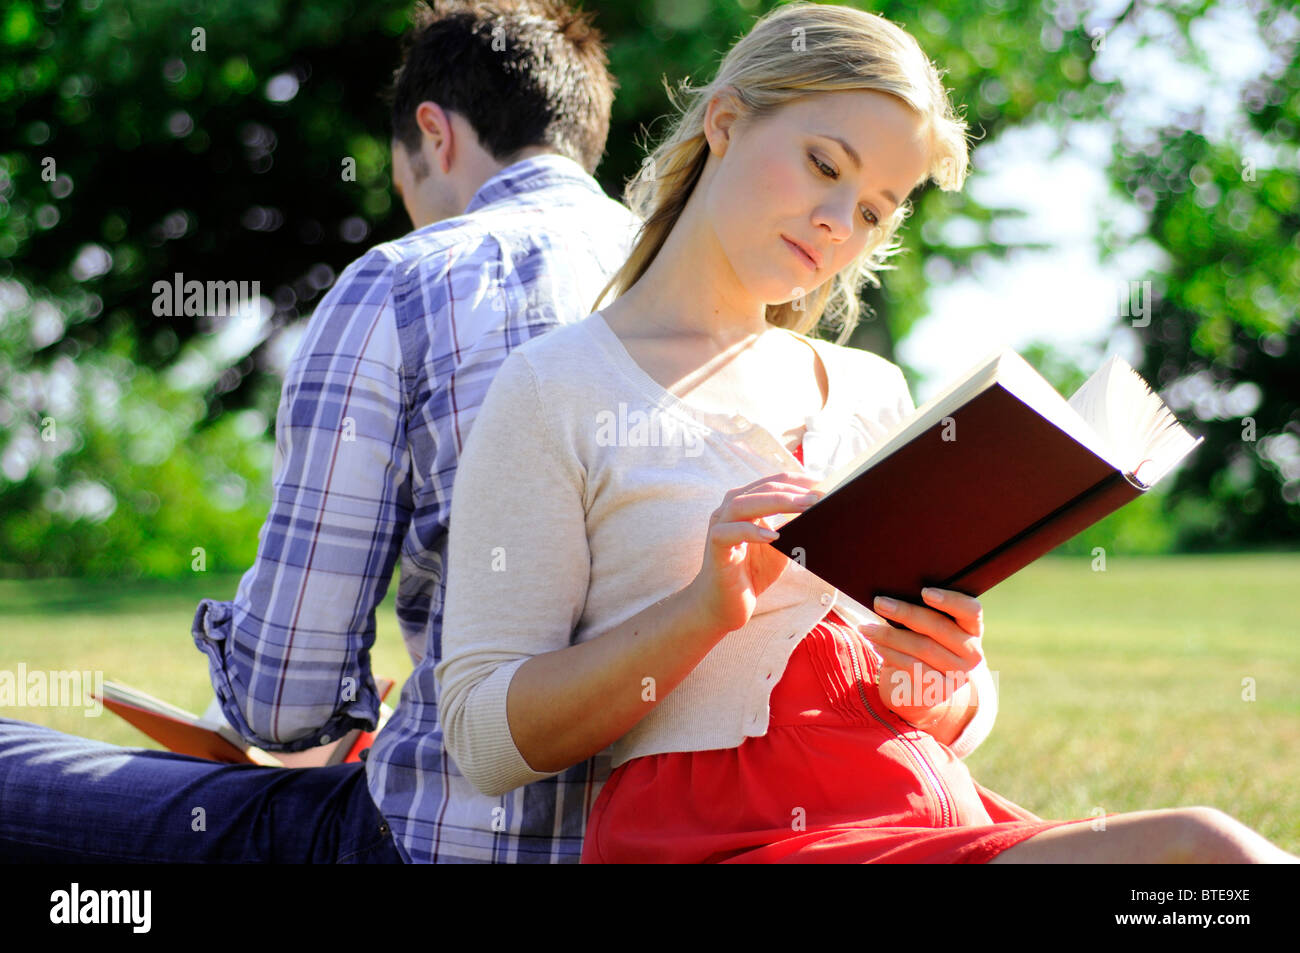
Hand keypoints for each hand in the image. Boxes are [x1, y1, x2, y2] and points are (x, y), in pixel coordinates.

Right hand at [684, 471, 823, 634]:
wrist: (724, 606)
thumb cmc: (752, 573)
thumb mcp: (779, 546)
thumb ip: (791, 527)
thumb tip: (817, 511)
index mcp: (744, 504)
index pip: (772, 483)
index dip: (798, 481)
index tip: (826, 484)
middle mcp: (729, 510)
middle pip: (761, 490)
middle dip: (793, 491)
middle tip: (820, 497)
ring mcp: (719, 527)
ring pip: (742, 504)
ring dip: (776, 503)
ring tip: (804, 508)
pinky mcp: (715, 548)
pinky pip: (728, 533)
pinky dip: (751, 532)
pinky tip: (773, 536)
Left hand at [862, 588, 984, 727]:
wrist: (928, 688)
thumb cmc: (926, 645)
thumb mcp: (932, 629)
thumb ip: (925, 612)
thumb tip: (892, 596)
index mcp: (973, 629)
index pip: (971, 611)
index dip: (950, 600)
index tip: (924, 591)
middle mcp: (972, 653)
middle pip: (939, 627)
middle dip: (905, 613)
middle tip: (879, 603)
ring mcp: (958, 674)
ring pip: (923, 648)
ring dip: (890, 635)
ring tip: (867, 627)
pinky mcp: (940, 691)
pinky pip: (913, 667)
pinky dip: (891, 653)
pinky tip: (876, 645)